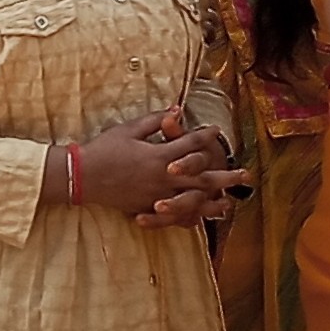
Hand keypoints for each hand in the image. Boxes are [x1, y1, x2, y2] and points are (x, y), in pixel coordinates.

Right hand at [79, 107, 236, 219]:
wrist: (84, 177)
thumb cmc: (105, 149)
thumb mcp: (128, 129)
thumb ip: (155, 121)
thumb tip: (177, 111)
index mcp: (160, 155)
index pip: (190, 145)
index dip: (205, 137)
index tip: (217, 131)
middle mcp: (164, 178)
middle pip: (202, 177)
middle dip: (225, 176)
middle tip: (245, 175)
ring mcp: (158, 196)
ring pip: (193, 201)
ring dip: (214, 202)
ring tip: (230, 203)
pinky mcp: (150, 208)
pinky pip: (176, 215)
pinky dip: (191, 217)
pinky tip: (200, 219)